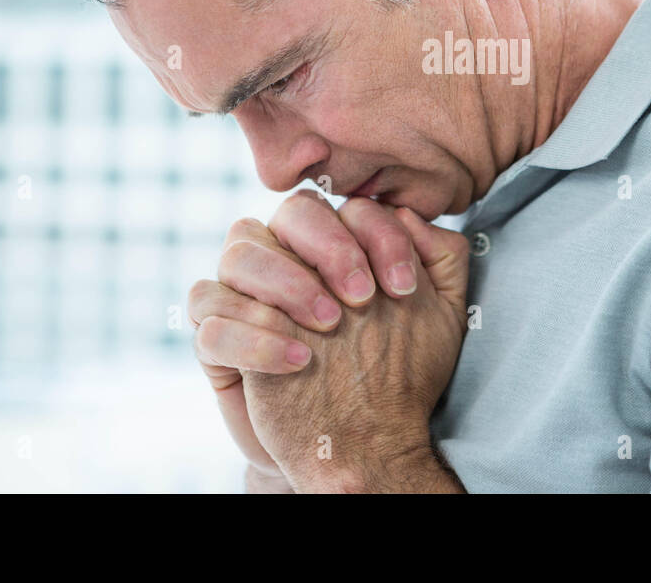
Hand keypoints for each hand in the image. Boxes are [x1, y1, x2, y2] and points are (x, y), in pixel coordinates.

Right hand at [241, 204, 469, 491]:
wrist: (359, 444)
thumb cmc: (393, 368)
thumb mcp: (438, 315)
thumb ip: (439, 258)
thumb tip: (410, 214)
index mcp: (329, 243)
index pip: (341, 206)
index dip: (375, 235)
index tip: (404, 286)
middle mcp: (283, 258)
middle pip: (288, 213)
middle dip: (330, 248)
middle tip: (363, 298)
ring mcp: (243, 297)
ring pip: (238, 253)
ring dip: (288, 283)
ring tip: (330, 326)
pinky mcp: (218, 344)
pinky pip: (211, 321)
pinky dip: (254, 337)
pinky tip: (300, 361)